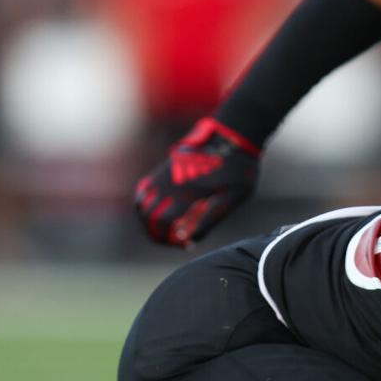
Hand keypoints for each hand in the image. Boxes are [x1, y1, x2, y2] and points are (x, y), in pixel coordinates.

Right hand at [133, 117, 260, 246]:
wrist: (233, 135)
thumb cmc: (239, 168)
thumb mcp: (234, 196)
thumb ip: (211, 218)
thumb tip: (189, 239)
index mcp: (187, 191)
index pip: (162, 222)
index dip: (168, 239)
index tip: (184, 244)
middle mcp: (170, 182)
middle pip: (147, 215)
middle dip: (156, 234)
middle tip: (173, 241)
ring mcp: (164, 173)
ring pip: (141, 203)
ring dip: (147, 220)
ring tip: (165, 229)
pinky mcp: (165, 167)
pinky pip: (144, 188)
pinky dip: (145, 203)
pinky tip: (160, 210)